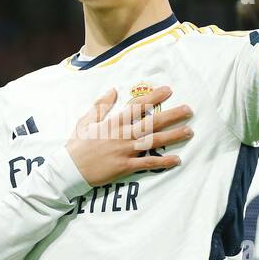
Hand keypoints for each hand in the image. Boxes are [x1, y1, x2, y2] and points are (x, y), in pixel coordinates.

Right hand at [66, 85, 191, 186]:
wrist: (69, 169)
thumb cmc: (77, 145)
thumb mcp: (85, 121)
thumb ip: (100, 105)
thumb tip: (113, 89)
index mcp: (113, 122)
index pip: (137, 106)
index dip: (153, 97)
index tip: (168, 90)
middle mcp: (122, 135)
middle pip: (151, 122)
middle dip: (171, 115)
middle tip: (189, 110)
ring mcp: (124, 151)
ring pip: (153, 141)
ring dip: (173, 136)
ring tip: (189, 131)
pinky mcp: (125, 166)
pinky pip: (147, 163)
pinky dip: (162, 162)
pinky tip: (177, 159)